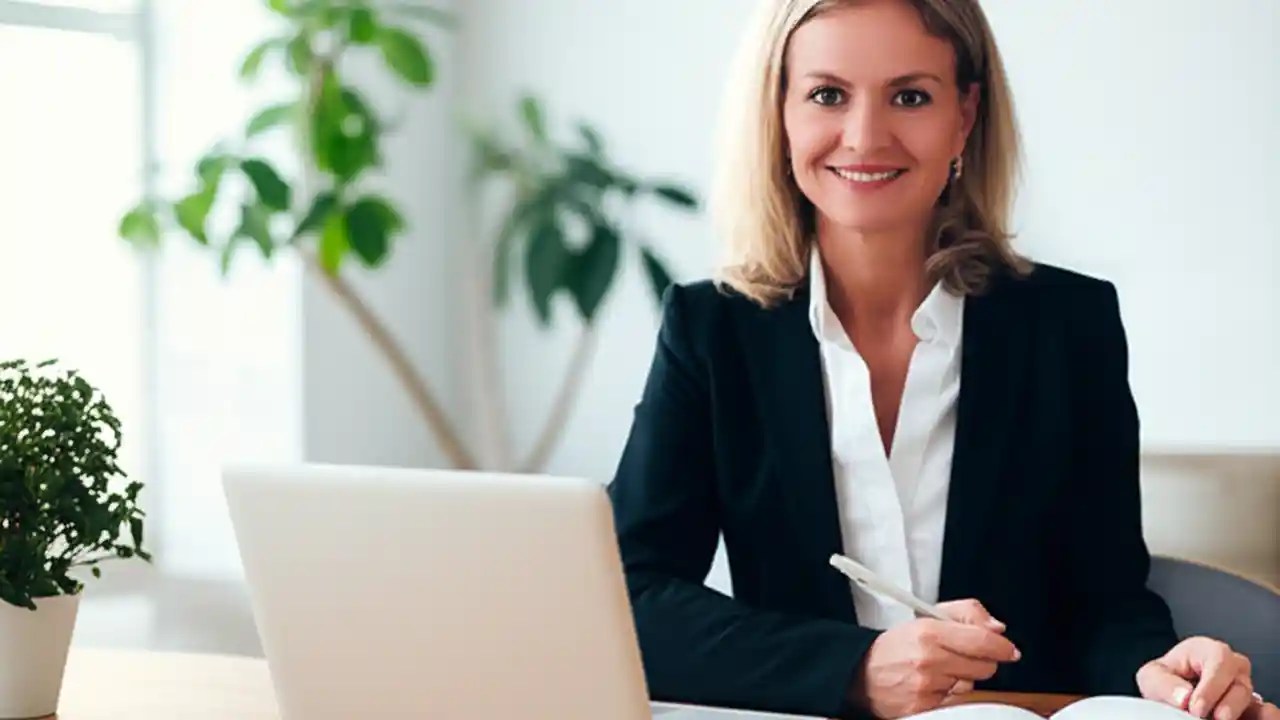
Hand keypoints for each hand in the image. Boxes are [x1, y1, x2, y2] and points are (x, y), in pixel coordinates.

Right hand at [850, 599, 1020, 718]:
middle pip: (984, 667)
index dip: (1002, 647)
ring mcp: (927, 686)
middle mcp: (929, 660)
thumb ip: (966, 613)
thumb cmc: (897, 645)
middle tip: (962, 656)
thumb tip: (997, 628)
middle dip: (980, 661)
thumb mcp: (928, 616)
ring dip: (961, 678)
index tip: (1009, 650)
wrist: (862, 672)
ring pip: (970, 685)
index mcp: (930, 632)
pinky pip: (955, 701)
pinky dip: (948, 694)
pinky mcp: (924, 707)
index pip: (982, 641)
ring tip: (939, 670)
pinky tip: (932, 685)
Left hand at [1137, 637, 1278, 719]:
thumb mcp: (1153, 676)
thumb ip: (1165, 684)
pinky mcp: (1249, 708)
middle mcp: (1232, 668)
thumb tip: (1183, 697)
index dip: (1211, 685)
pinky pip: (1261, 713)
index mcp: (1208, 651)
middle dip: (1226, 704)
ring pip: (1250, 701)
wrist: (1168, 695)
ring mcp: (1243, 688)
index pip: (1220, 660)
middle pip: (1239, 684)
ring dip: (1236, 713)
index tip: (1195, 707)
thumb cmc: (1165, 680)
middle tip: (1209, 718)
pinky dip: (1258, 718)